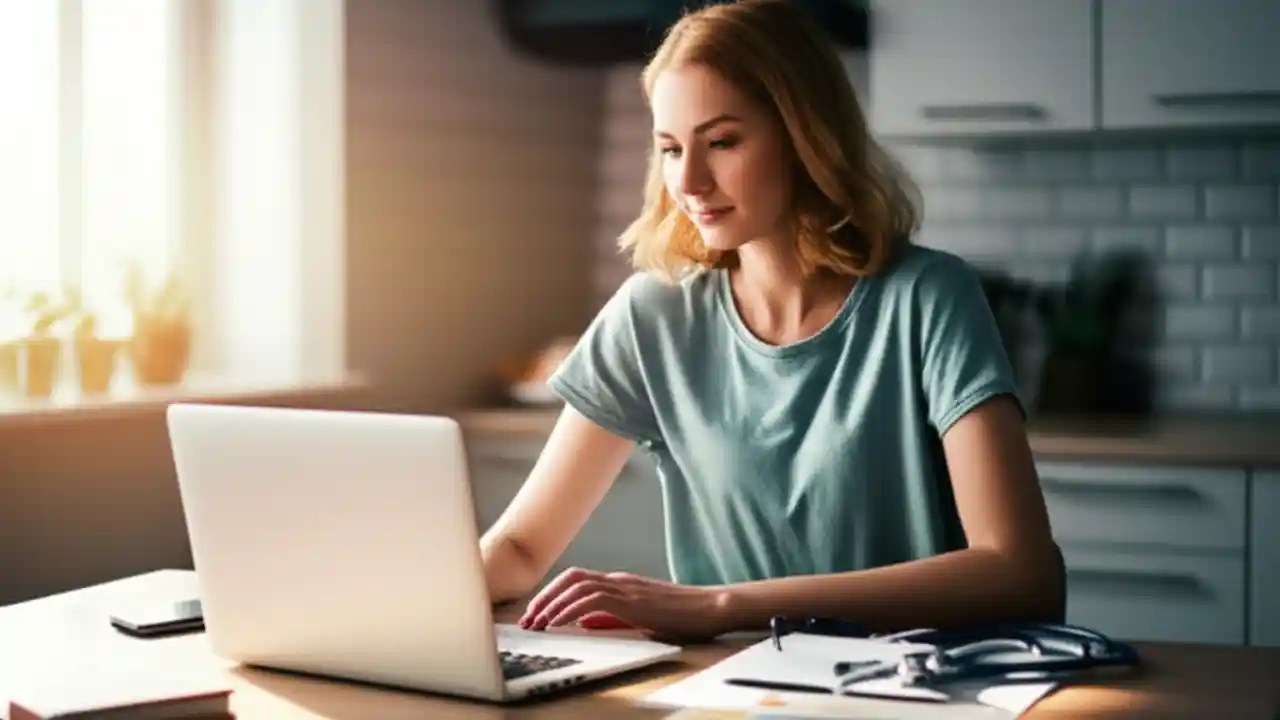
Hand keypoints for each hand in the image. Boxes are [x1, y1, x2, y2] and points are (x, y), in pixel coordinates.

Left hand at [517, 567, 728, 640]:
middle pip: (570, 577)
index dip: (551, 595)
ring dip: (551, 604)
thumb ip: (612, 618)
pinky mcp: (632, 599)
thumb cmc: (681, 615)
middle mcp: (618, 580)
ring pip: (576, 585)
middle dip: (544, 597)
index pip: (576, 580)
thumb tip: (584, 623)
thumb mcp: (640, 617)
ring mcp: (625, 587)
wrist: (710, 608)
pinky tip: (558, 623)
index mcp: (619, 583)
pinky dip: (569, 610)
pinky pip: (592, 599)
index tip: (536, 615)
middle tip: (527, 619)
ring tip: (536, 623)